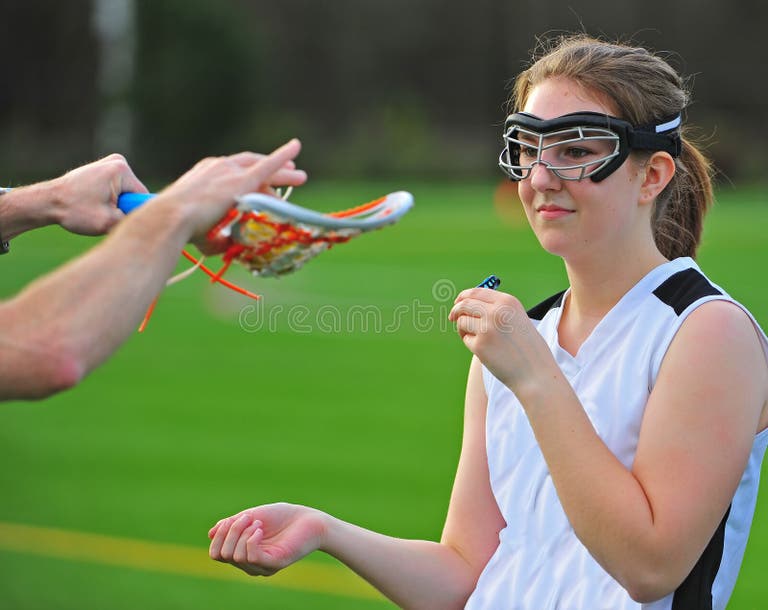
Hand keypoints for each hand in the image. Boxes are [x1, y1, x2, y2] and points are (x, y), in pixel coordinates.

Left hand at [50, 153, 148, 234]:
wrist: (47, 202)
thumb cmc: (74, 211)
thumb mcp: (108, 223)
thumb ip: (133, 220)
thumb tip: (152, 222)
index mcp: (121, 169)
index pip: (143, 197)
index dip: (135, 213)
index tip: (119, 220)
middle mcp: (118, 161)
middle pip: (135, 195)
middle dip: (124, 209)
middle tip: (104, 216)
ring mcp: (110, 163)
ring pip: (127, 194)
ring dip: (117, 206)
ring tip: (98, 210)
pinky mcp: (104, 169)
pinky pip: (119, 190)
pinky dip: (111, 201)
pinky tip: (95, 205)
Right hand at [157, 139, 306, 246]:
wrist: (173, 217)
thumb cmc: (181, 227)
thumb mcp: (201, 230)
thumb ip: (216, 236)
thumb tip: (226, 246)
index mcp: (205, 174)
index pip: (233, 174)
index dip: (249, 178)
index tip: (261, 182)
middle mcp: (219, 167)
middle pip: (251, 166)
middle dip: (270, 170)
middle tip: (288, 172)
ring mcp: (232, 172)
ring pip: (264, 169)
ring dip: (283, 172)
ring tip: (300, 177)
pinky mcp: (243, 180)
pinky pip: (268, 165)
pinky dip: (282, 156)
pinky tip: (296, 147)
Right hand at [208, 502, 325, 576]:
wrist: (308, 519)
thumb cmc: (282, 517)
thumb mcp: (251, 516)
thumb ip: (231, 525)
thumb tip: (210, 533)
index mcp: (243, 553)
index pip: (216, 553)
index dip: (219, 535)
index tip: (232, 519)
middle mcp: (250, 564)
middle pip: (222, 554)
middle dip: (230, 531)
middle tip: (249, 517)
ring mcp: (262, 566)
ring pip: (235, 556)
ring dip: (242, 532)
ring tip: (259, 523)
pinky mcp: (274, 564)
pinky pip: (250, 557)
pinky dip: (250, 539)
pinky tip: (260, 529)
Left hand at [448, 287, 552, 394]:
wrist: (536, 373)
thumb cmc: (528, 348)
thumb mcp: (517, 319)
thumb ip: (497, 309)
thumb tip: (468, 303)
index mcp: (507, 302)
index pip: (476, 292)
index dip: (463, 297)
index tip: (457, 302)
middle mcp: (497, 311)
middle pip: (464, 304)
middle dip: (456, 310)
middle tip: (452, 318)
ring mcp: (487, 327)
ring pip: (462, 321)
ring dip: (464, 329)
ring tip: (480, 340)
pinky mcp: (480, 345)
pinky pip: (466, 339)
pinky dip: (471, 343)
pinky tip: (486, 351)